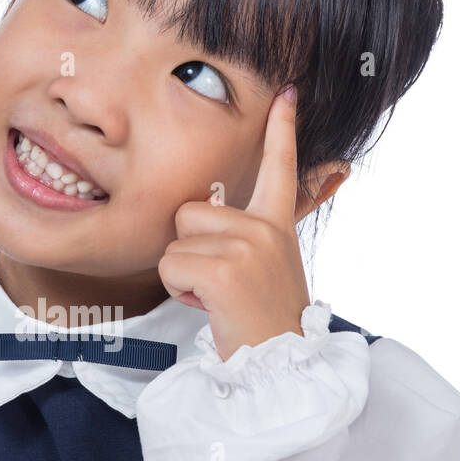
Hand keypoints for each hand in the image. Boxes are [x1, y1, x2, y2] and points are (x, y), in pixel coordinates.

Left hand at [158, 88, 310, 361]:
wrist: (279, 367)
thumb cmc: (264, 322)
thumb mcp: (270, 269)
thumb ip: (256, 237)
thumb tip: (254, 216)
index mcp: (276, 225)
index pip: (279, 167)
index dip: (281, 129)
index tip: (288, 93)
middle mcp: (265, 228)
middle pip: (189, 211)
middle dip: (190, 250)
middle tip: (221, 285)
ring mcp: (247, 246)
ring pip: (175, 241)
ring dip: (183, 274)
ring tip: (217, 297)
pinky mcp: (225, 268)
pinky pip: (171, 265)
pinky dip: (180, 291)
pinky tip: (210, 305)